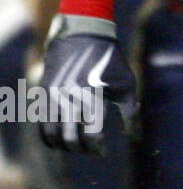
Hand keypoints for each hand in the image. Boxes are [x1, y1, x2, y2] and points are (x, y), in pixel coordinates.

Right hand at [37, 15, 138, 152]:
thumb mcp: (126, 85)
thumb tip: (135, 139)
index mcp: (93, 96)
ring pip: (52, 134)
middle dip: (81, 149)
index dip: (98, 148)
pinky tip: (60, 141)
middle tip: (91, 151)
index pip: (91, 135)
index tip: (103, 151)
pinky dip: (49, 137)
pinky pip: (41, 124)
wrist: (82, 37)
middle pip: (69, 138)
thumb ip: (131, 114)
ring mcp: (54, 97)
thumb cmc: (110, 63)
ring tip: (76, 147)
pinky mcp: (43, 94)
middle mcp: (70, 98)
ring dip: (63, 146)